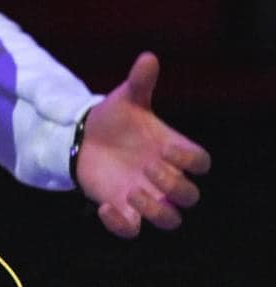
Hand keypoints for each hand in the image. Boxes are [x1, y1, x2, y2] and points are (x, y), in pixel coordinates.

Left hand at [77, 51, 211, 236]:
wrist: (84, 136)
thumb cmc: (114, 118)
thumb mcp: (125, 99)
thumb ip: (139, 82)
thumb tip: (148, 57)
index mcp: (172, 149)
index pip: (201, 163)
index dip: (191, 160)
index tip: (165, 147)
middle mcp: (164, 176)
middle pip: (190, 197)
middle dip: (175, 187)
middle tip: (149, 169)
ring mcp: (145, 195)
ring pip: (170, 220)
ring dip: (156, 211)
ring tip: (132, 192)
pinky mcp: (122, 208)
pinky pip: (132, 229)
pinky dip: (122, 224)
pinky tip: (105, 207)